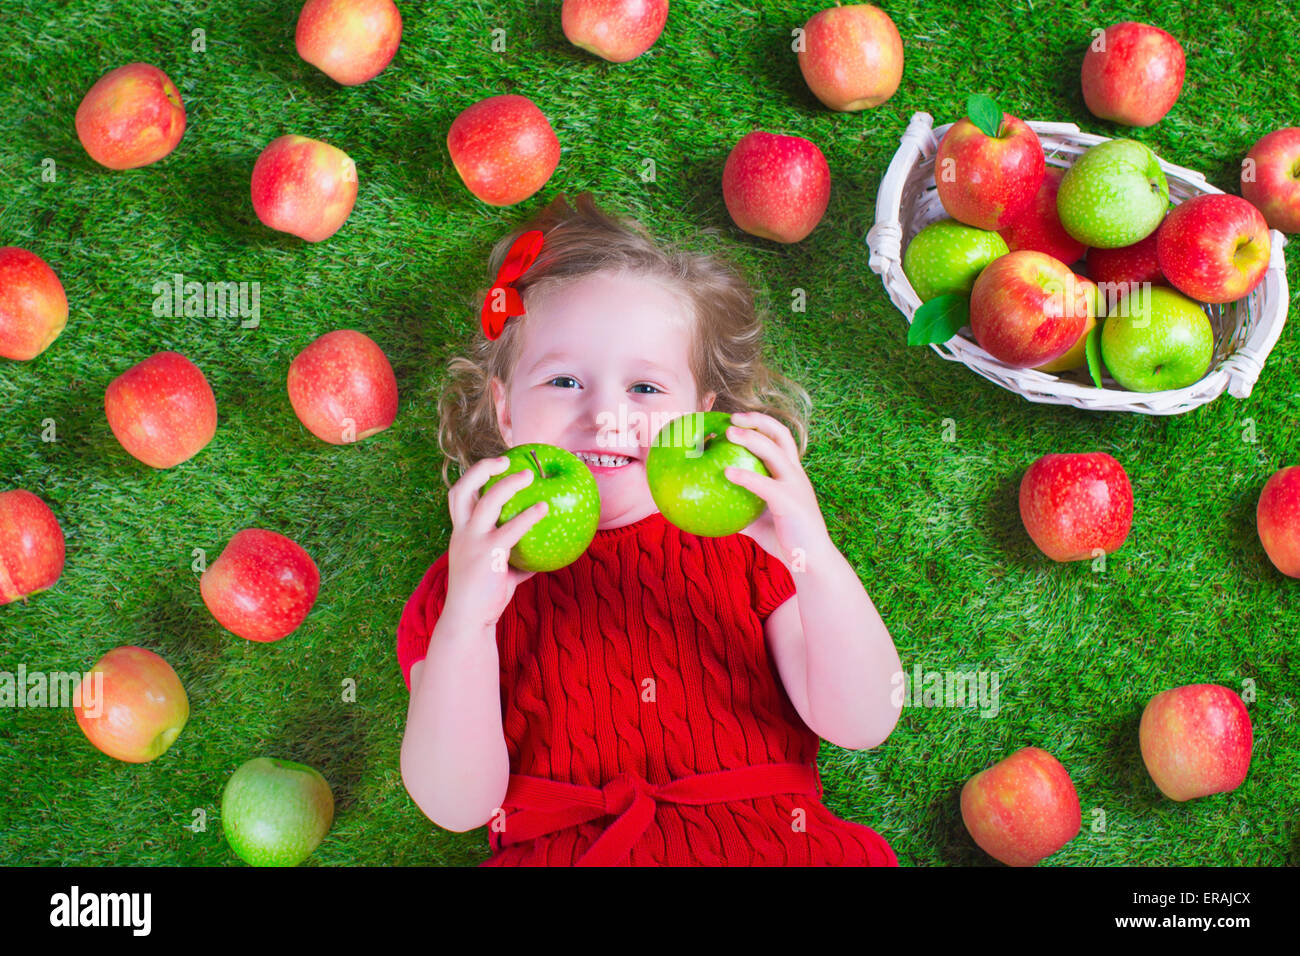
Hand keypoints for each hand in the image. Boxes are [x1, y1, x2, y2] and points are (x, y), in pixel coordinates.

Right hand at [442, 455, 547, 629]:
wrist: (468, 620)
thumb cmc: (484, 597)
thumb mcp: (498, 572)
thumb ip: (515, 559)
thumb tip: (542, 555)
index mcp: (460, 533)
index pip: (458, 496)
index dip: (473, 476)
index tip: (494, 465)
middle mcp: (462, 532)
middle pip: (461, 489)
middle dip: (482, 469)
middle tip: (507, 461)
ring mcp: (473, 542)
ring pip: (486, 501)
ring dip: (508, 484)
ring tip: (529, 475)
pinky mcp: (488, 554)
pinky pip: (511, 529)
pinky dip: (529, 515)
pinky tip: (545, 508)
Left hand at [722, 411, 834, 570]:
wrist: (811, 562)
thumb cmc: (785, 540)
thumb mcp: (759, 520)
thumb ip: (741, 508)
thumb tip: (711, 506)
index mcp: (791, 474)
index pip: (779, 439)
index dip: (759, 424)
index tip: (735, 419)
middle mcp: (795, 474)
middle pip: (781, 434)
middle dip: (757, 420)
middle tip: (731, 417)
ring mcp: (795, 486)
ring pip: (775, 451)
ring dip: (751, 438)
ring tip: (729, 432)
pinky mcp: (790, 502)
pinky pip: (765, 484)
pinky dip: (745, 475)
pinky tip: (727, 472)